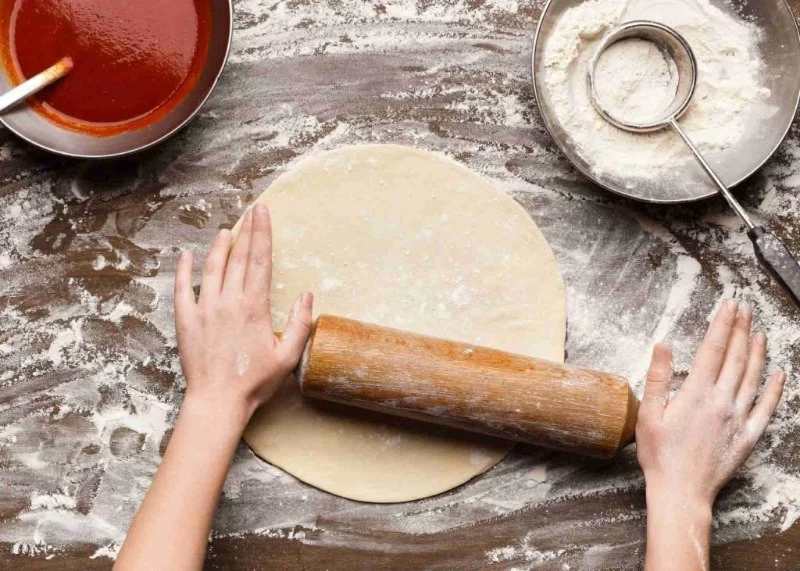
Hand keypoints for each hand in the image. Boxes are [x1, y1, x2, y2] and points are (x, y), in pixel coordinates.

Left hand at [173, 203, 312, 424]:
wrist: (218, 401)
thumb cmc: (255, 382)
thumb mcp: (288, 356)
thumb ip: (300, 324)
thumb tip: (308, 295)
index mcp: (254, 307)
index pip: (260, 260)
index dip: (263, 233)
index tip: (263, 213)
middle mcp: (229, 301)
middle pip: (238, 257)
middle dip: (246, 231)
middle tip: (251, 212)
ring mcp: (205, 308)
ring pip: (212, 268)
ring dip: (220, 246)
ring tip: (226, 230)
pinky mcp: (186, 320)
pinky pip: (183, 288)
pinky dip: (183, 270)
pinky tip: (186, 256)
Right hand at [637, 299, 784, 509]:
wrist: (681, 492)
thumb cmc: (659, 454)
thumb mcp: (648, 414)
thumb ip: (658, 377)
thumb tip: (663, 345)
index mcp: (696, 394)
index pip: (713, 350)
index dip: (722, 325)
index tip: (728, 306)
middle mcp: (722, 401)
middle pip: (735, 358)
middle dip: (740, 330)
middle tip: (744, 309)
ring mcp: (738, 418)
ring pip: (753, 377)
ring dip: (757, 352)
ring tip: (759, 332)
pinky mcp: (748, 436)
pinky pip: (766, 408)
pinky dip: (774, 388)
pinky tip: (778, 373)